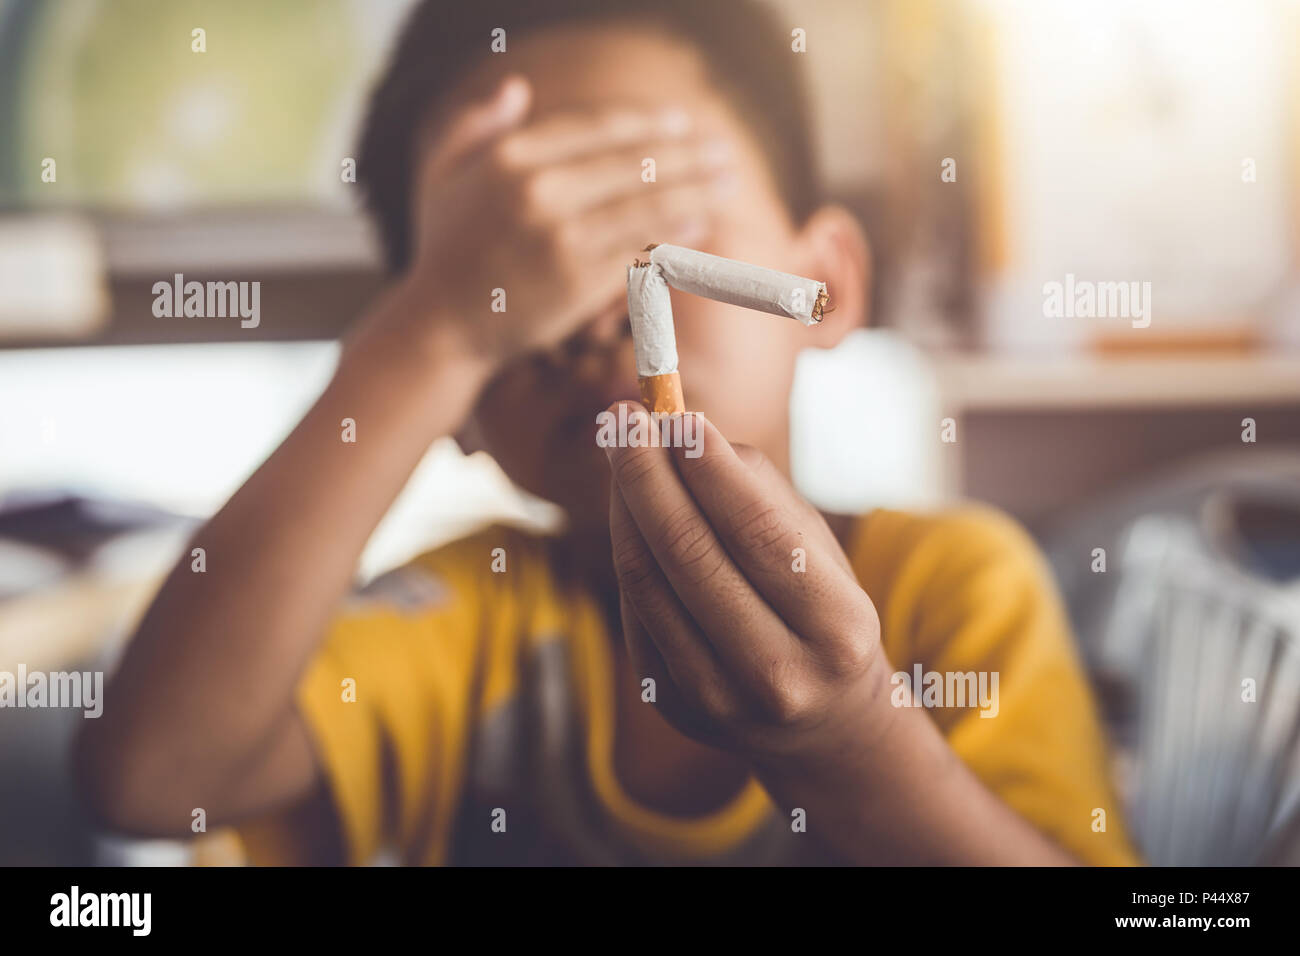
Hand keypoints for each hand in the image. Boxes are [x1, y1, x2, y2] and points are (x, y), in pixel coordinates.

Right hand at [403, 75, 734, 368]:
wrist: (440, 327)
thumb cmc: (443, 251)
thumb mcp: (442, 174)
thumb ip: (476, 126)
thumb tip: (519, 88)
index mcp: (511, 157)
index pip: (597, 130)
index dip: (646, 125)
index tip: (681, 122)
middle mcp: (538, 190)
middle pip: (632, 163)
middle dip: (686, 154)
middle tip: (722, 150)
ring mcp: (561, 237)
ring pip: (645, 205)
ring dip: (695, 190)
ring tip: (727, 183)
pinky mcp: (578, 282)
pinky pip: (638, 250)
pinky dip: (673, 236)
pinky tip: (700, 226)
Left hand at [603, 403, 890, 769]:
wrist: (823, 724)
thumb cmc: (819, 609)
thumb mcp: (819, 551)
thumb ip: (760, 492)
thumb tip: (681, 433)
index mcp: (836, 629)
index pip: (759, 534)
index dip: (710, 469)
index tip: (676, 414)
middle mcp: (779, 674)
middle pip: (691, 556)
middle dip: (649, 476)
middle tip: (623, 420)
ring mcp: (720, 700)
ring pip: (649, 582)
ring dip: (626, 506)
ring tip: (620, 450)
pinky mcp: (675, 706)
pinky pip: (636, 610)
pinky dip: (628, 549)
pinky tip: (627, 508)